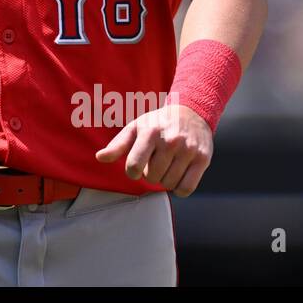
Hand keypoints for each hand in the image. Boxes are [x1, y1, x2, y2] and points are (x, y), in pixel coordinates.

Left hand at [94, 102, 212, 197]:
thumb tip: (99, 158)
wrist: (192, 113)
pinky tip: (178, 176)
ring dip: (165, 180)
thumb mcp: (136, 128)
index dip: (132, 172)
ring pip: (169, 184)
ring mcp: (188, 150)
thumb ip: (117, 145)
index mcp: (150, 132)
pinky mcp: (203, 159)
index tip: (136, 167)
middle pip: (152, 177)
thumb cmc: (158, 123)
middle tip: (155, 162)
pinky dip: (180, 188)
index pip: (134, 166)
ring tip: (167, 165)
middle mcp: (170, 140)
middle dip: (150, 174)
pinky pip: (187, 188)